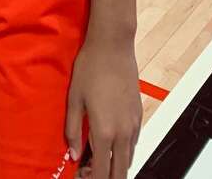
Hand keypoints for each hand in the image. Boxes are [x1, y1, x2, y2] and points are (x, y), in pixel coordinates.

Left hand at [65, 37, 140, 178]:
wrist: (112, 46)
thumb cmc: (90, 68)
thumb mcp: (74, 99)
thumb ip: (73, 130)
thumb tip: (73, 154)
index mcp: (104, 131)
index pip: (102, 172)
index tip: (80, 175)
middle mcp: (123, 133)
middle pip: (120, 172)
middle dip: (106, 177)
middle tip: (88, 170)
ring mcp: (134, 124)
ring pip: (129, 160)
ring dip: (115, 165)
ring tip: (96, 157)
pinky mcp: (138, 115)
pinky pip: (134, 144)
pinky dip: (123, 151)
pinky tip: (110, 142)